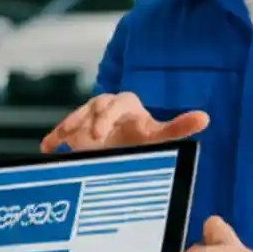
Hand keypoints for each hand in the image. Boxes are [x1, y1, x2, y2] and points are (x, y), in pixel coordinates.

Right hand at [39, 91, 208, 152]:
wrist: (123, 146)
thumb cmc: (141, 139)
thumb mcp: (158, 136)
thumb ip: (178, 127)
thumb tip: (205, 118)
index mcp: (125, 104)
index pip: (116, 103)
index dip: (107, 116)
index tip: (101, 133)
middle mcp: (105, 106)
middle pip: (94, 107)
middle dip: (90, 122)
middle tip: (90, 141)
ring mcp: (87, 116)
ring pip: (76, 118)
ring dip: (70, 129)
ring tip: (65, 145)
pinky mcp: (73, 128)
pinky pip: (62, 130)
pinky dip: (54, 138)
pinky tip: (47, 148)